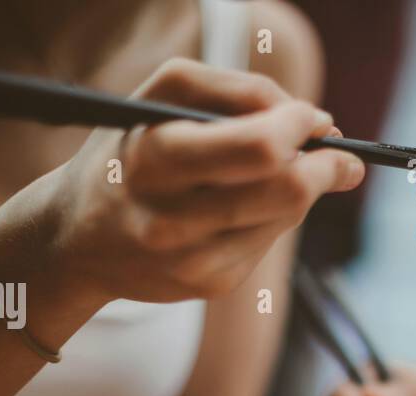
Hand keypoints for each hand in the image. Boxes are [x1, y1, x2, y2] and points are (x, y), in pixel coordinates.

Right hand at [32, 58, 364, 308]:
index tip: (315, 118)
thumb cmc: (129, 152)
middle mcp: (171, 217)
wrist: (75, 240)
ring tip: (304, 170)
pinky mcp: (209, 285)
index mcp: (155, 158)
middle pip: (287, 190)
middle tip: (340, 153)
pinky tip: (254, 205)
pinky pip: (269, 242)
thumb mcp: (159, 98)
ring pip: (285, 216)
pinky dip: (274, 217)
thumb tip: (313, 120)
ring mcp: (192, 259)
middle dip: (327, 165)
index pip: (260, 147)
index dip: (301, 127)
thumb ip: (235, 91)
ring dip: (307, 188)